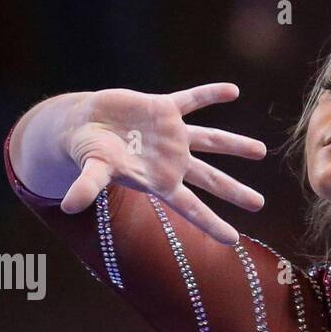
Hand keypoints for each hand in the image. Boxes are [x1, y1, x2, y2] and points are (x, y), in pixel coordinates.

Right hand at [59, 82, 266, 244]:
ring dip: (235, 145)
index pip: (191, 208)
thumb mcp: (92, 170)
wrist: (84, 125)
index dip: (211, 223)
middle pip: (210, 179)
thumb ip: (87, 186)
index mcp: (159, 182)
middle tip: (259, 204)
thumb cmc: (89, 154)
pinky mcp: (163, 109)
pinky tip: (233, 91)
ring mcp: (171, 136)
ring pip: (210, 141)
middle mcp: (171, 161)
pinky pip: (192, 100)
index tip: (233, 240)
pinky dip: (210, 94)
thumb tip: (69, 205)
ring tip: (261, 151)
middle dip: (235, 191)